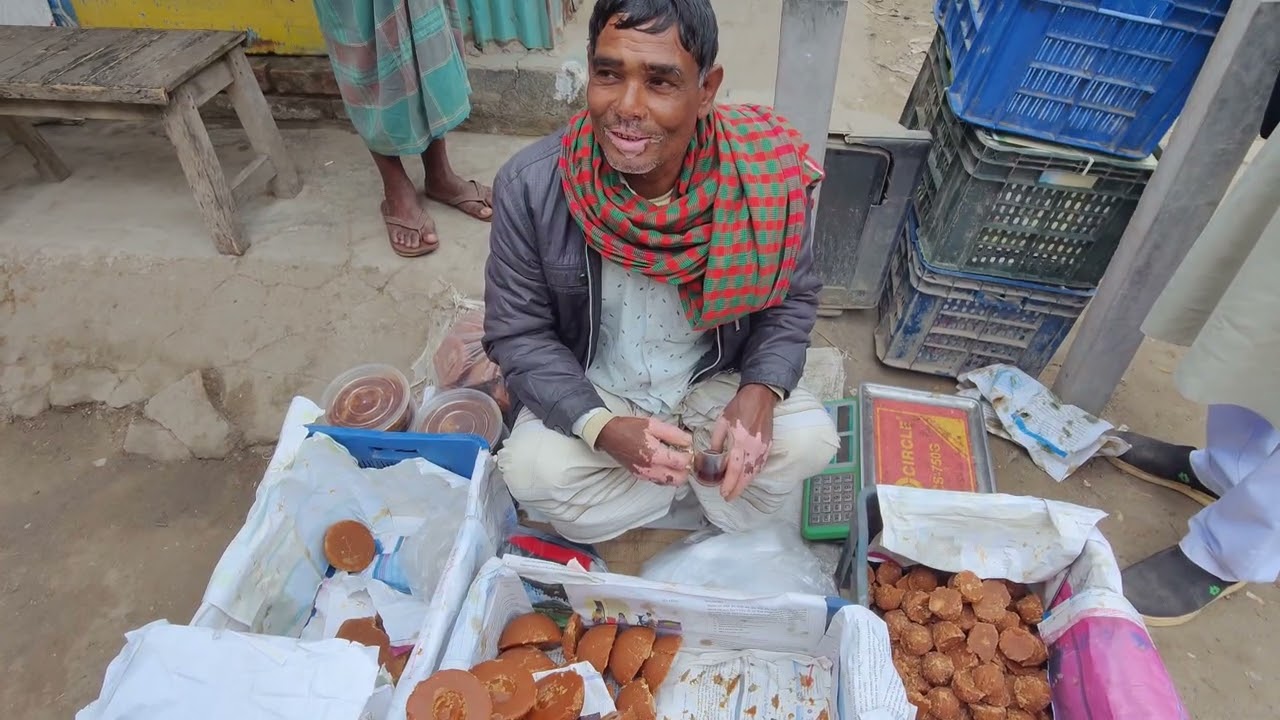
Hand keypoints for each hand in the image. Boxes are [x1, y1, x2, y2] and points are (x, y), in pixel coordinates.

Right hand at [596, 416, 693, 485]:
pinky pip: (659, 481)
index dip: (689, 455)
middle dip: (686, 469)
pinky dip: (666, 476)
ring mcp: (645, 475)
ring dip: (677, 474)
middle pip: (679, 479)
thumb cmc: (630, 428)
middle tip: (684, 456)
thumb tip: (689, 442)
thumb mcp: (653, 424)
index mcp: (655, 455)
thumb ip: (673, 434)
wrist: (608, 435)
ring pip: (670, 483)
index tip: (688, 447)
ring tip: (675, 459)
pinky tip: (665, 464)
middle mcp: (651, 470)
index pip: (682, 463)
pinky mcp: (640, 477)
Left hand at [710, 384, 776, 500]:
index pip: (734, 468)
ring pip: (754, 472)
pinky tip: (747, 478)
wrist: (760, 397)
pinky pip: (761, 465)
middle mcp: (753, 447)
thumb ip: (717, 440)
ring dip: (745, 484)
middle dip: (737, 489)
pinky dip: (753, 474)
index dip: (729, 483)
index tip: (723, 492)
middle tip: (728, 497)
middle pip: (746, 475)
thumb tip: (713, 456)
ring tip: (735, 491)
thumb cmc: (739, 407)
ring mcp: (763, 447)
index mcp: (740, 440)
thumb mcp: (722, 421)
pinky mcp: (769, 446)